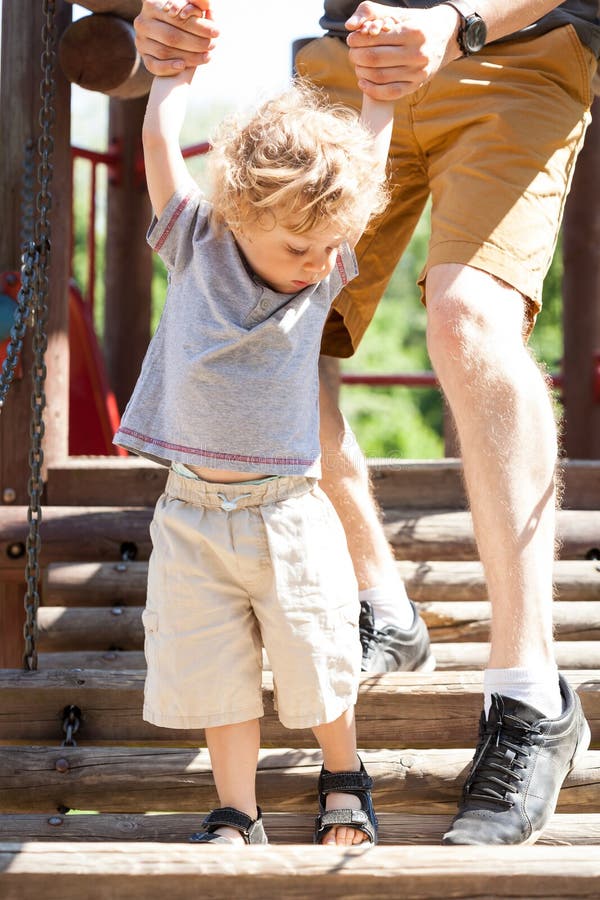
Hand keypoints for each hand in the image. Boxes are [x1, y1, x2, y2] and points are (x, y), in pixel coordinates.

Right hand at [134, 0, 218, 75]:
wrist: (175, 40)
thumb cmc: (186, 22)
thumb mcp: (192, 9)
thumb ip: (199, 4)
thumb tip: (208, 5)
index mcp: (151, 4)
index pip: (177, 17)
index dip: (198, 26)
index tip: (216, 31)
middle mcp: (143, 22)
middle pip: (171, 36)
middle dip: (195, 42)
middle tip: (212, 45)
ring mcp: (141, 41)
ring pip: (164, 52)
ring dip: (188, 56)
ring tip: (207, 55)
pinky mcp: (144, 58)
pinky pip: (154, 65)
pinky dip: (169, 67)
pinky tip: (183, 66)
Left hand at [345, 1, 459, 99]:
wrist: (445, 37)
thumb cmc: (415, 22)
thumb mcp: (398, 13)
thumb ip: (372, 12)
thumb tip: (350, 25)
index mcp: (413, 31)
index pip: (375, 38)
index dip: (358, 40)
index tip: (351, 39)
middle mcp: (418, 53)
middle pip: (375, 58)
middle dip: (357, 56)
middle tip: (352, 53)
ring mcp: (419, 72)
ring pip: (380, 76)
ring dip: (362, 72)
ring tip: (357, 65)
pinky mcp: (417, 85)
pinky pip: (390, 92)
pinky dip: (372, 90)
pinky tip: (362, 82)